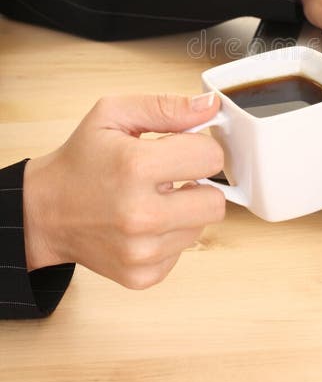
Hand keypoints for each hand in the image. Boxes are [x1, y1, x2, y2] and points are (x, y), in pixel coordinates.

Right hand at [22, 92, 225, 288]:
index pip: (212, 157)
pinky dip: (169, 236)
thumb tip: (210, 106)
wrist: (44, 211)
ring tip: (152, 199)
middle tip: (172, 177)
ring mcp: (141, 251)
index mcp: (136, 167)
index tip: (181, 148)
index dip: (200, 147)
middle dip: (200, 184)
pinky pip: (182, 252)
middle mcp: (141, 215)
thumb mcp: (114, 115)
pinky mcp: (141, 275)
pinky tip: (144, 224)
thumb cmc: (80, 159)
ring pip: (201, 227)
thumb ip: (166, 107)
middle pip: (216, 202)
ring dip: (184, 211)